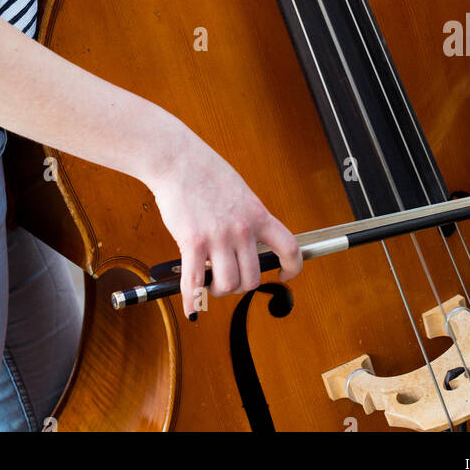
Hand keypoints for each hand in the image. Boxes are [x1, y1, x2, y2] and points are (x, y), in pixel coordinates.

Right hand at [147, 132, 302, 319]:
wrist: (178, 159)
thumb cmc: (205, 171)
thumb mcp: (240, 192)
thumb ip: (248, 217)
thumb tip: (249, 241)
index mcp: (258, 215)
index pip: (289, 248)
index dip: (292, 268)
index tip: (285, 274)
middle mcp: (242, 229)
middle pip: (253, 277)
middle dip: (241, 285)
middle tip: (229, 279)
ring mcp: (218, 237)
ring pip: (228, 284)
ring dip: (219, 291)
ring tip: (210, 284)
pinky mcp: (193, 242)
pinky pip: (196, 283)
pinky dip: (193, 301)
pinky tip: (191, 309)